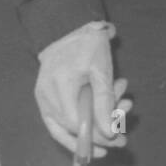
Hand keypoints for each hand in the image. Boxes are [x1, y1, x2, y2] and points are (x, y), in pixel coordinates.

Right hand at [34, 22, 131, 158]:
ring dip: (91, 129)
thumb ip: (104, 102)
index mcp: (59, 87)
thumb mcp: (102, 70)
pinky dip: (75, 128)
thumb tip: (108, 133)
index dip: (98, 135)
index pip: (77, 124)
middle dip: (100, 132)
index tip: (119, 138)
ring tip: (115, 127)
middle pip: (72, 127)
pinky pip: (57, 122)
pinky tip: (94, 129)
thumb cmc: (89, 44)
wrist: (68, 27)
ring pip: (64, 127)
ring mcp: (42, 99)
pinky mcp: (44, 99)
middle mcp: (46, 98)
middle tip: (124, 134)